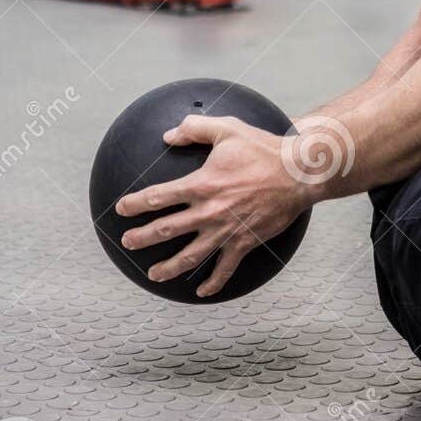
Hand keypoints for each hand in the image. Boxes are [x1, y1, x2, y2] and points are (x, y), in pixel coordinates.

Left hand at [115, 114, 311, 297]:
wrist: (298, 174)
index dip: (136, 204)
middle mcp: (209, 211)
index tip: (122, 208)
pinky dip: (213, 283)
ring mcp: (226, 231)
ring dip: (168, 267)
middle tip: (127, 242)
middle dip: (142, 238)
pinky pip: (225, 269)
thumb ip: (195, 128)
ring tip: (153, 274)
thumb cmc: (263, 149)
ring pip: (190, 256)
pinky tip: (202, 291)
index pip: (158, 197)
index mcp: (201, 184)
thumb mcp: (227, 129)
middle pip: (167, 229)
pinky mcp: (244, 243)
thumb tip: (168, 135)